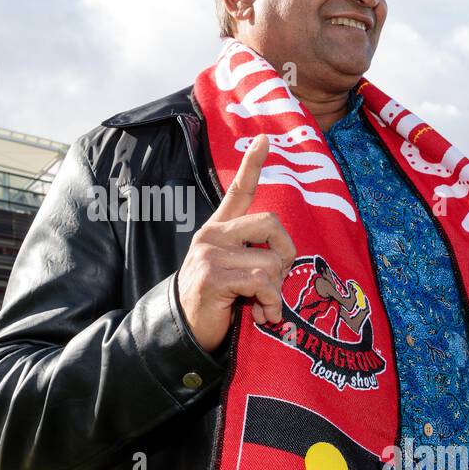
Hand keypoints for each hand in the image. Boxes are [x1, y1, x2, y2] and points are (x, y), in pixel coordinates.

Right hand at [176, 134, 297, 352]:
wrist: (182, 331)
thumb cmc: (214, 302)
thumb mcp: (233, 272)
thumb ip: (253, 257)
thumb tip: (285, 260)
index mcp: (218, 229)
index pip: (238, 191)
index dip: (252, 164)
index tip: (264, 138)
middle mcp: (212, 235)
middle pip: (271, 225)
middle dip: (286, 254)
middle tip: (279, 278)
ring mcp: (210, 254)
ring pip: (271, 262)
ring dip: (276, 291)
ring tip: (262, 305)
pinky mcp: (212, 276)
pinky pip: (262, 284)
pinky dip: (270, 305)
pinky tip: (262, 316)